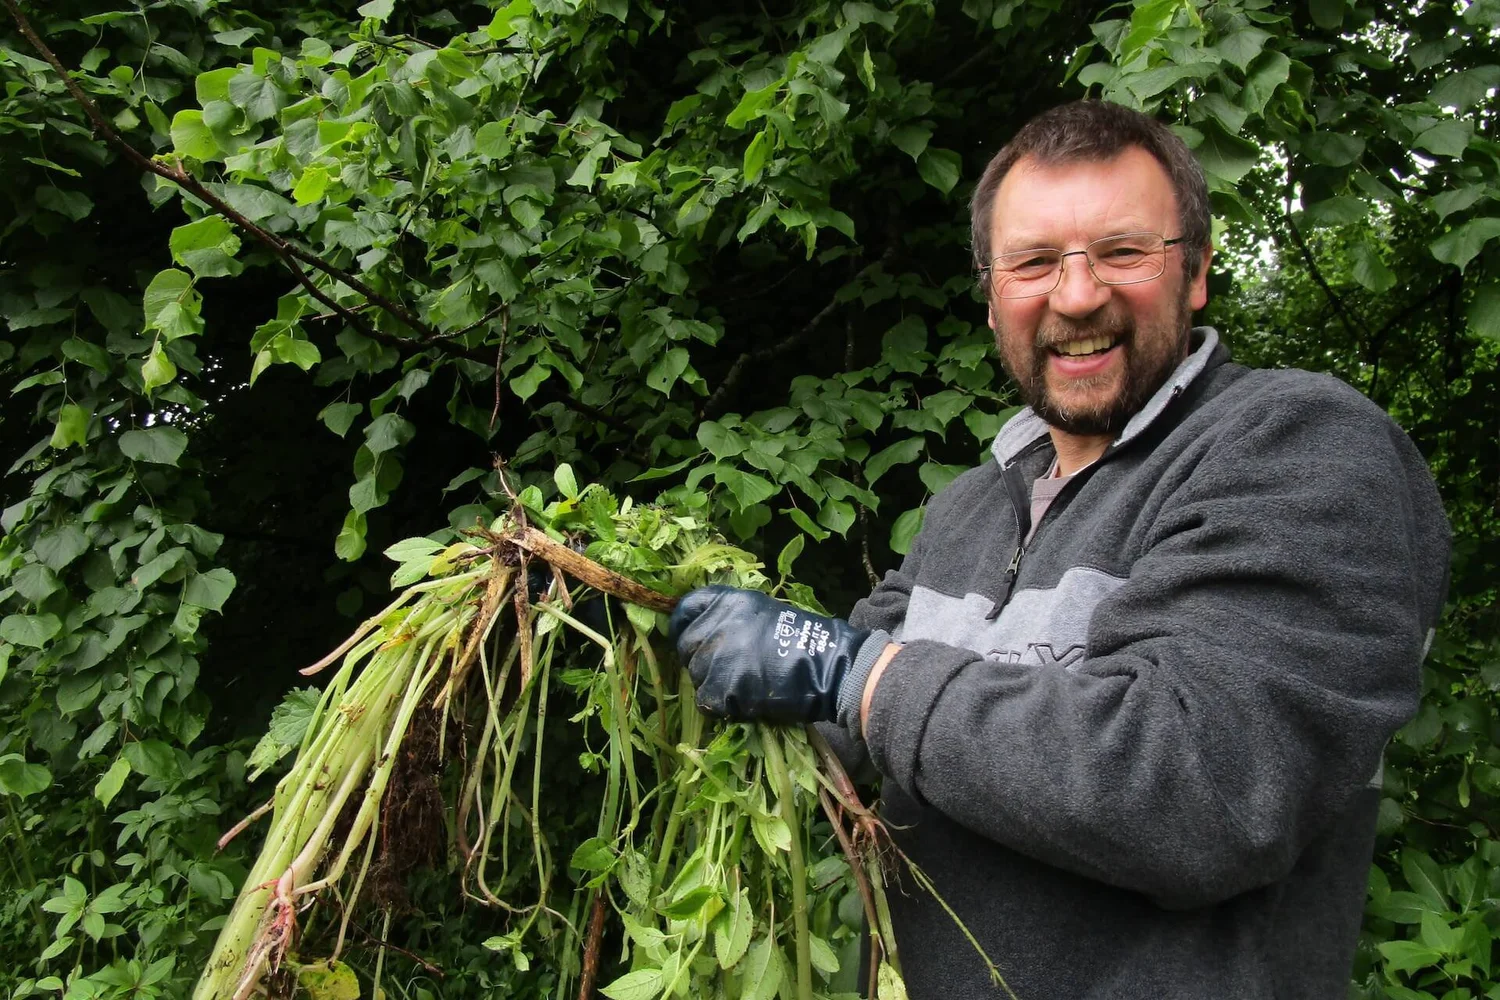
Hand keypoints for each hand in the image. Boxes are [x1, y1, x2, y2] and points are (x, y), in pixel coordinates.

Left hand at [669, 585, 871, 722]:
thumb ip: (731, 618)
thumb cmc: (804, 639)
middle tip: (723, 670)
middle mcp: (718, 625)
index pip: (685, 608)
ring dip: (712, 683)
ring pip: (695, 675)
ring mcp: (717, 657)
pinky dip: (721, 705)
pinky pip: (706, 700)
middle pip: (685, 645)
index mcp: (729, 602)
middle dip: (698, 659)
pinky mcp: (722, 688)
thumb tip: (705, 631)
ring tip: (741, 685)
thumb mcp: (764, 612)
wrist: (828, 668)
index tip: (688, 637)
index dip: (682, 625)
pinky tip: (743, 701)